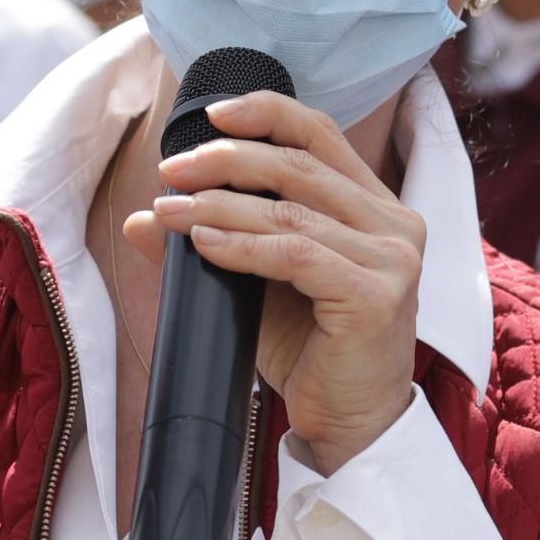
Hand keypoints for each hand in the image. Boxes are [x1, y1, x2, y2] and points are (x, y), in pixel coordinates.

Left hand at [129, 93, 423, 472]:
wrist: (350, 425)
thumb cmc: (312, 353)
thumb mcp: (257, 286)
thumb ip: (215, 241)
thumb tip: (145, 215)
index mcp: (376, 208)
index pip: (322, 136)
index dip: (266, 114)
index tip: (210, 116)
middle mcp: (394, 225)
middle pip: (300, 165)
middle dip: (227, 161)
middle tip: (173, 172)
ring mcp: (392, 259)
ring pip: (291, 211)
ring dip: (220, 205)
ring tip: (170, 211)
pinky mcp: (375, 296)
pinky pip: (296, 254)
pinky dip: (242, 245)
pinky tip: (203, 243)